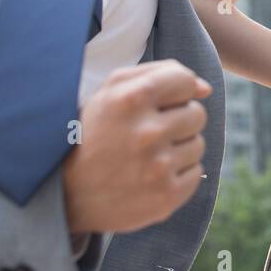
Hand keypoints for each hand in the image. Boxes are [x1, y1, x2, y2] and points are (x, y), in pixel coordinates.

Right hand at [62, 59, 210, 234]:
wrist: (66, 193)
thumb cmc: (93, 132)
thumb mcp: (111, 91)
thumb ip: (159, 74)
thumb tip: (205, 88)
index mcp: (131, 99)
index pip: (185, 81)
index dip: (174, 92)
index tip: (156, 104)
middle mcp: (147, 132)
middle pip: (197, 113)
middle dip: (177, 120)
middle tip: (148, 133)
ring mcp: (158, 167)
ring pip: (198, 144)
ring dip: (178, 148)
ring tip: (147, 156)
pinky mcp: (166, 197)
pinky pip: (197, 173)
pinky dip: (178, 174)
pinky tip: (151, 176)